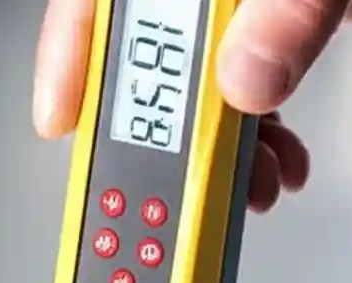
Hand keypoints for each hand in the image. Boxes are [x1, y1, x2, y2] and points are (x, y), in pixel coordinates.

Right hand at [33, 0, 351, 211]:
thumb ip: (290, 14)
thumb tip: (245, 83)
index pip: (102, 2)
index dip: (69, 60)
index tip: (62, 124)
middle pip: (146, 64)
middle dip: (155, 138)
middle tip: (159, 193)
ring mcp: (245, 11)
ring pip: (195, 95)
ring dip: (213, 159)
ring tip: (245, 191)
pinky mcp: (278, 33)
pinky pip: (243, 102)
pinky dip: (257, 147)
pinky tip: (281, 166)